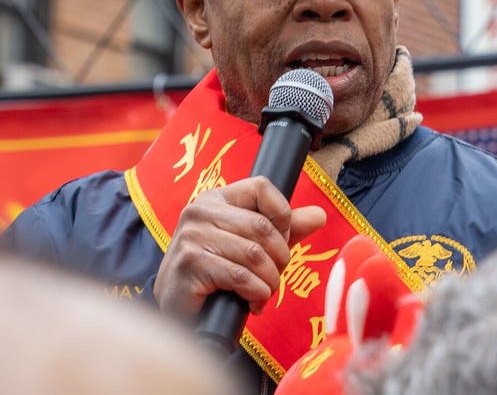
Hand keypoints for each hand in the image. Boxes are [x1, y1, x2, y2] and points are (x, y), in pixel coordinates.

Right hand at [153, 176, 325, 318]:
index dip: (282, 215)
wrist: (176, 311)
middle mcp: (200, 210)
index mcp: (216, 198)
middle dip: (280, 257)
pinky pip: (241, 276)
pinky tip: (253, 303)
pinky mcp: (190, 264)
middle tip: (276, 277)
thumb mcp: (251, 245)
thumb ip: (283, 230)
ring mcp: (192, 236)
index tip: (282, 242)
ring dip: (270, 281)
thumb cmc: (216, 275)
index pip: (261, 186)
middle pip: (262, 225)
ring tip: (265, 293)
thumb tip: (319, 214)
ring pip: (254, 253)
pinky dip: (257, 294)